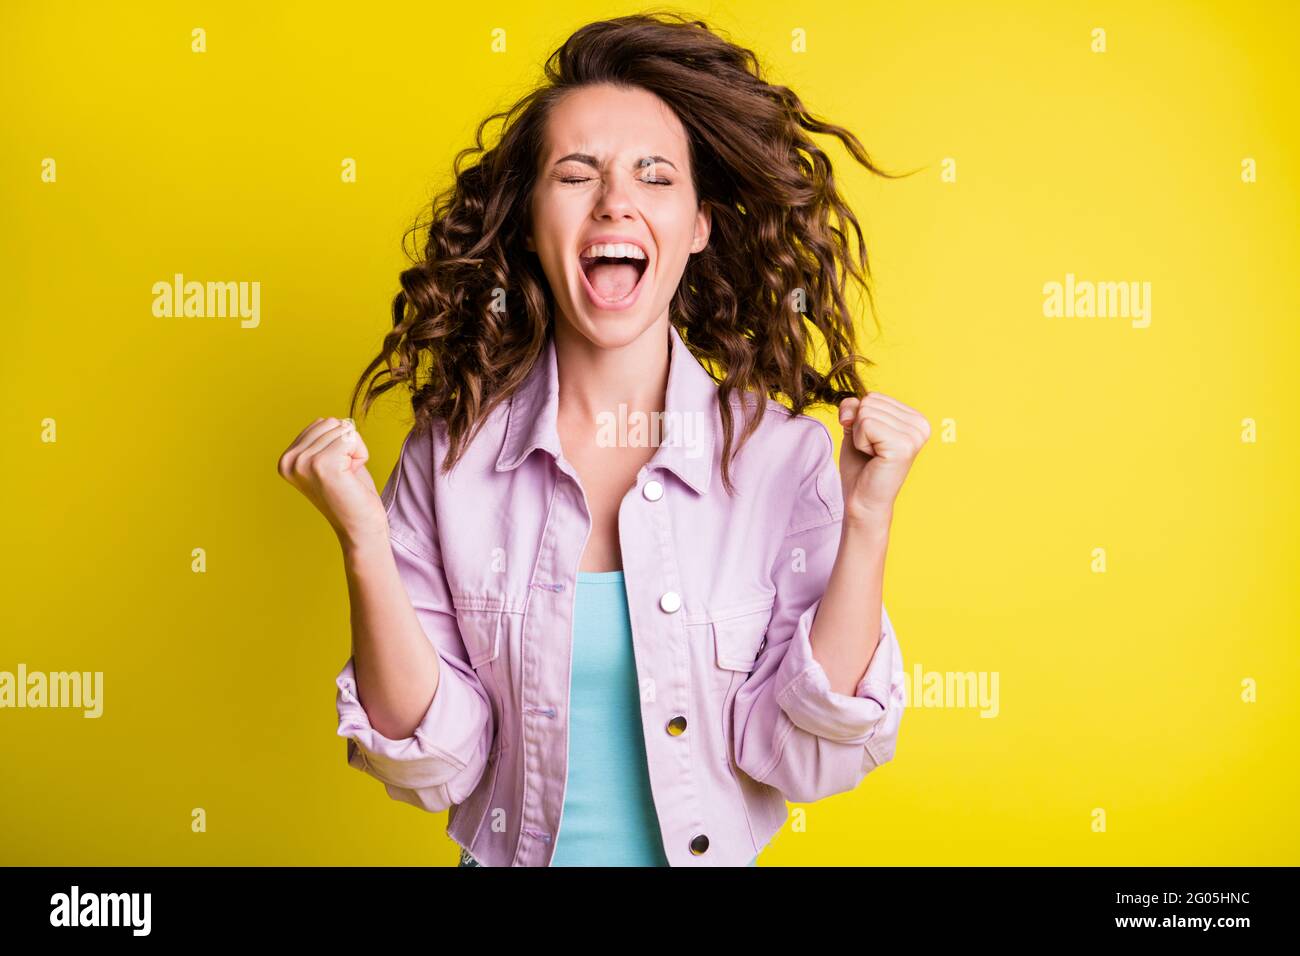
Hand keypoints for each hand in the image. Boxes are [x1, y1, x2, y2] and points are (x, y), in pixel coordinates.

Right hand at [277, 417, 386, 548]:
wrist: (360, 527)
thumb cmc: (351, 493)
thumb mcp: (329, 460)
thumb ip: (323, 439)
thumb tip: (328, 419)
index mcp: (286, 459)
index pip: (322, 422)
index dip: (339, 443)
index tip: (337, 470)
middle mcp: (289, 460)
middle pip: (332, 423)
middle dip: (347, 445)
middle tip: (345, 474)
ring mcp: (303, 463)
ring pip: (342, 429)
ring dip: (354, 451)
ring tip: (348, 476)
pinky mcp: (322, 465)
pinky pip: (351, 437)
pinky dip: (361, 455)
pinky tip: (352, 476)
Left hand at [837, 393, 930, 526]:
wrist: (862, 500)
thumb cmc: (861, 467)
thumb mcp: (855, 428)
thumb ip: (853, 407)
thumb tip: (850, 409)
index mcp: (915, 418)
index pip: (873, 396)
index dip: (861, 420)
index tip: (873, 443)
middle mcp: (921, 424)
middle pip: (869, 401)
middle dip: (859, 428)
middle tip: (871, 452)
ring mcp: (915, 435)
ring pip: (866, 412)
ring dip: (860, 437)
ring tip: (873, 456)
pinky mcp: (903, 446)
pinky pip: (866, 425)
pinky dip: (860, 443)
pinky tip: (873, 458)